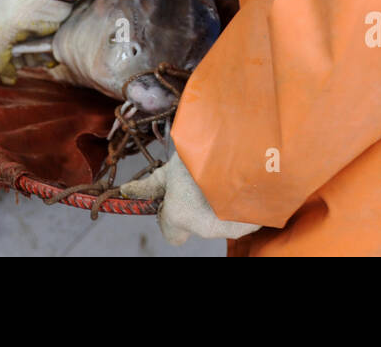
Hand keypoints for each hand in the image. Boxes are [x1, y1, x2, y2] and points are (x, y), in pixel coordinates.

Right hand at [0, 0, 73, 83]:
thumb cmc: (17, 13)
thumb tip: (9, 79)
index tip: (8, 62)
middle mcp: (7, 31)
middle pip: (12, 60)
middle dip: (21, 60)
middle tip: (25, 50)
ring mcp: (26, 33)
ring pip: (29, 59)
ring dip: (36, 59)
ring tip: (39, 48)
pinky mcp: (44, 35)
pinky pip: (43, 55)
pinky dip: (47, 57)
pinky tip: (49, 53)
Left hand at [120, 152, 259, 245]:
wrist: (245, 145)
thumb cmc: (203, 151)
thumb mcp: (173, 164)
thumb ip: (152, 183)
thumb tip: (126, 190)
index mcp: (180, 216)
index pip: (172, 235)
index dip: (173, 217)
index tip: (178, 197)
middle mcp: (204, 228)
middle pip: (197, 225)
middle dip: (199, 208)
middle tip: (204, 180)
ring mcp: (231, 228)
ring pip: (221, 223)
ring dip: (222, 206)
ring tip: (225, 177)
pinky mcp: (254, 222)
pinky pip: (244, 218)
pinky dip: (242, 206)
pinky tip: (243, 182)